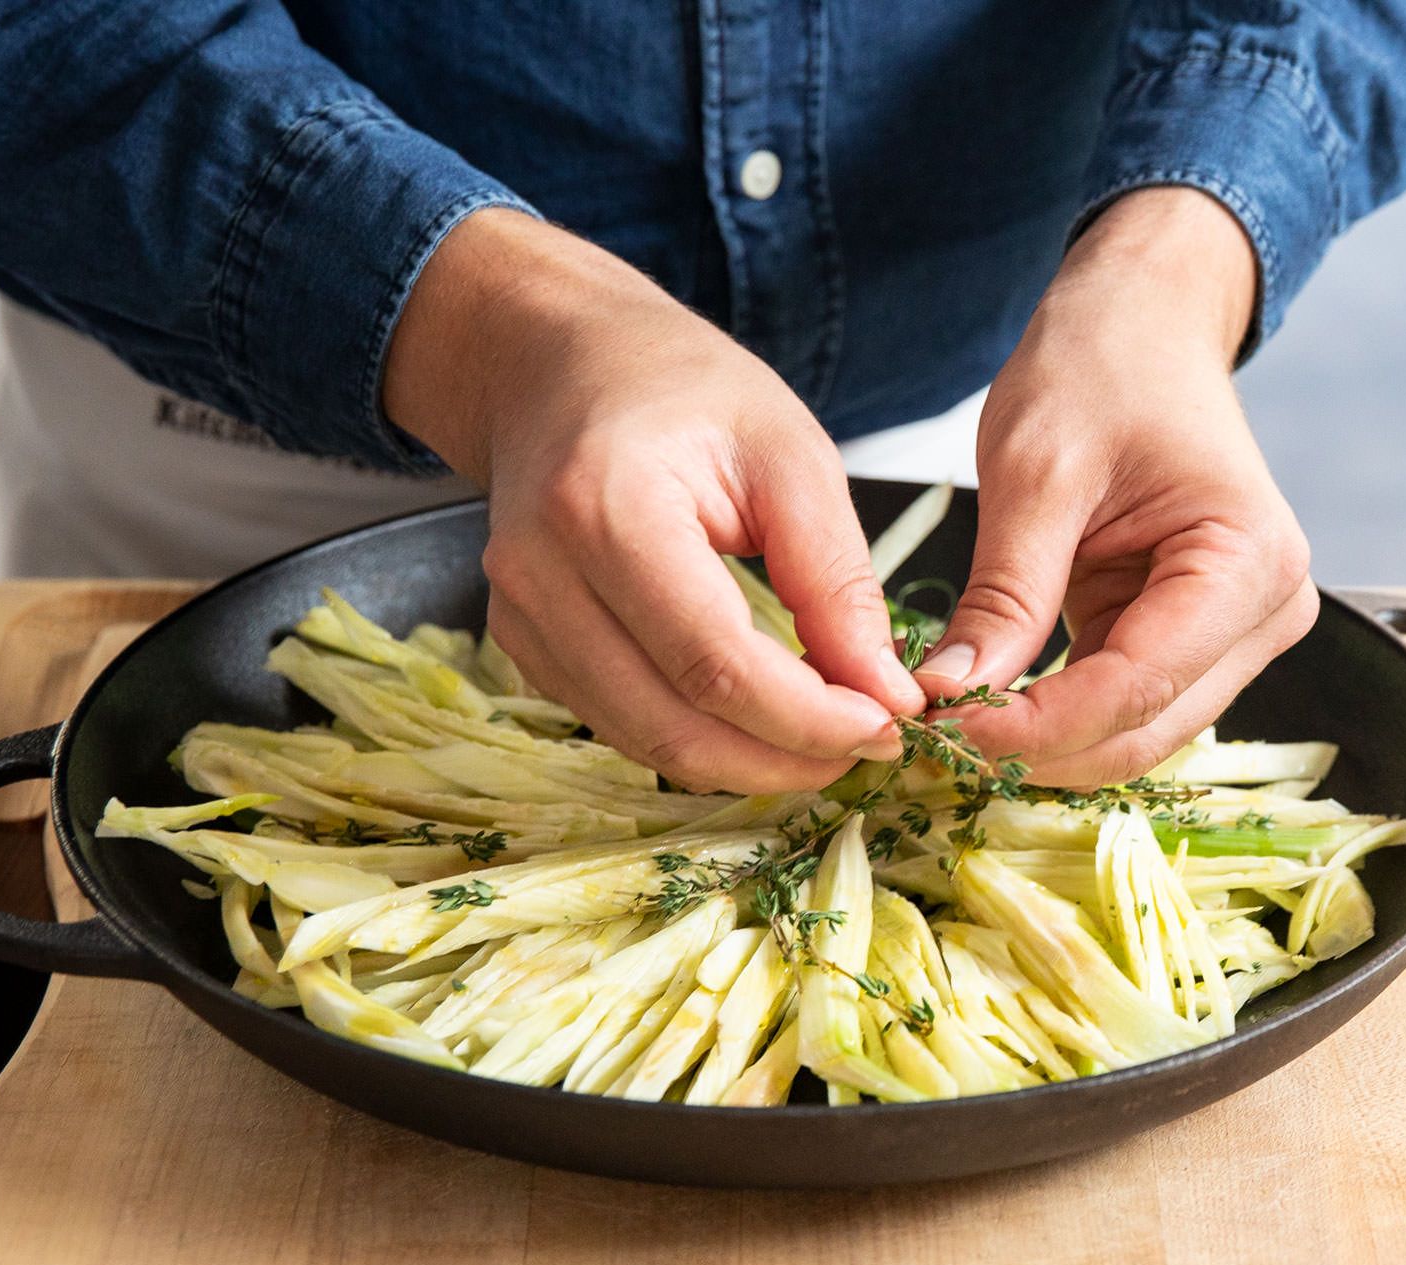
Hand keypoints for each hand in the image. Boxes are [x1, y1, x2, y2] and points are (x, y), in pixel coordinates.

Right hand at [383, 209, 922, 791]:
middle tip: (867, 745)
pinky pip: (619, 723)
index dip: (809, 718)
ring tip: (824, 736)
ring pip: (644, 742)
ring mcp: (518, 617)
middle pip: (674, 724)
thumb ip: (836, 577)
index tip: (887, 724)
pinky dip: (697, 737)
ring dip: (744, 761)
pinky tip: (758, 716)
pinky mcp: (521, 644)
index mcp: (607, 509)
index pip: (718, 665)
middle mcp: (542, 575)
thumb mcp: (789, 453)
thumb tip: (883, 691)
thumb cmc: (676, 385)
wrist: (558, 361)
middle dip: (784, 757)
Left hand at [916, 188, 1317, 785]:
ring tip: (951, 728)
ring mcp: (1235, 634)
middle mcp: (1266, 612)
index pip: (1139, 685)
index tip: (945, 731)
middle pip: (1146, 729)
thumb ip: (1004, 591)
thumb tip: (951, 693)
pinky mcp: (1190, 639)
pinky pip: (1121, 704)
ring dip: (1046, 745)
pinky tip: (987, 708)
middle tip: (931, 742)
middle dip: (1039, 750)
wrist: (1142, 322)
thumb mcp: (1036, 471)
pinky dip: (1054, 716)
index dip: (1039, 727)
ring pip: (1134, 734)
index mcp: (1248, 561)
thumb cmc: (1103, 365)